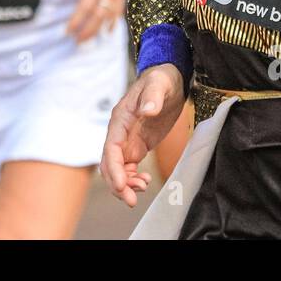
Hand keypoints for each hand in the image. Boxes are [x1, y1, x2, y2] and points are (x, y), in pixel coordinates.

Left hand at [61, 0, 133, 41]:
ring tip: (90, 39)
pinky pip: (119, 10)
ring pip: (110, 16)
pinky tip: (108, 30)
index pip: (85, 7)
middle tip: (78, 41)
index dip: (76, 21)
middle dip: (88, 30)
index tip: (68, 31)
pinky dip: (113, 22)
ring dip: (99, 29)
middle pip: (98, 16)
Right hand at [101, 64, 184, 206]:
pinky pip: (129, 168)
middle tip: (131, 201)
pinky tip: (146, 182)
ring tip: (143, 188)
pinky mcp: (138, 145)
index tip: (121, 186)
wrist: (169, 80)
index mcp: (121, 119)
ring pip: (118, 169)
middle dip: (117, 184)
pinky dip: (134, 179)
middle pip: (110, 164)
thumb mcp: (159, 84)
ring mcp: (128, 140)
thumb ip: (153, 96)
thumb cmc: (161, 79)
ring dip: (126, 184)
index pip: (111, 149)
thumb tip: (147, 110)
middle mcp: (120, 132)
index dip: (114, 169)